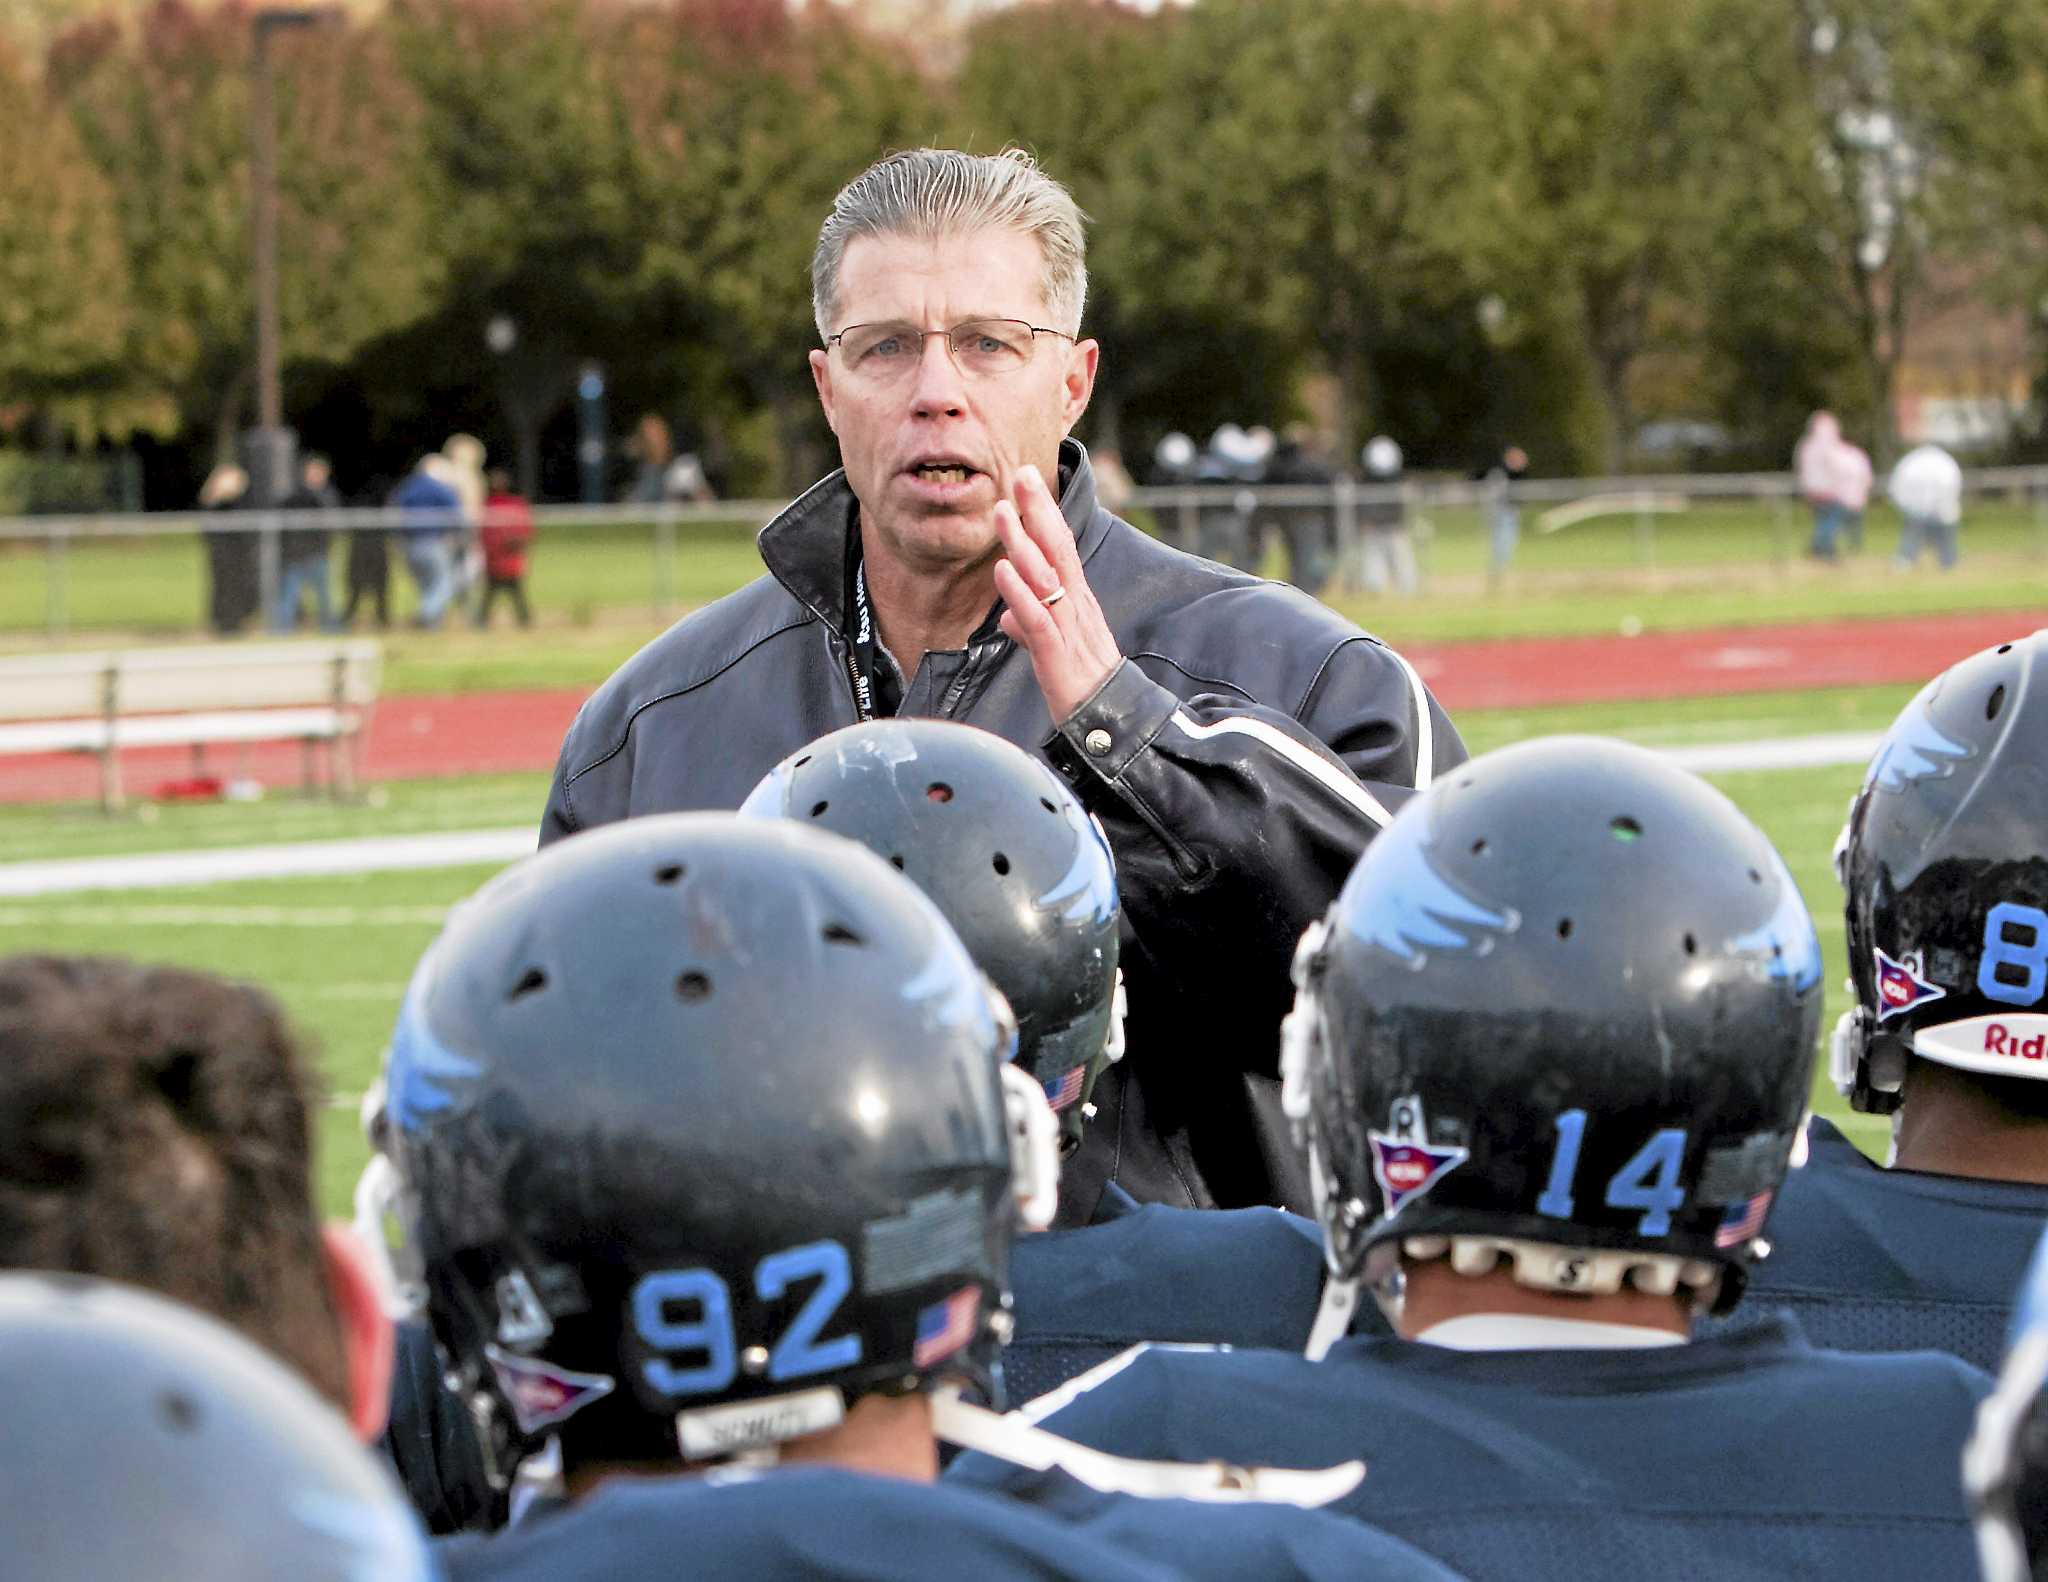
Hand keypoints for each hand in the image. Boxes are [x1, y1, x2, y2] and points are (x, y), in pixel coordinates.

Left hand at [994, 465, 1122, 723]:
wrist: (1110, 724)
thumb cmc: (1083, 684)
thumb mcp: (1052, 650)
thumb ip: (1029, 628)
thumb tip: (1005, 617)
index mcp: (1076, 602)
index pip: (1060, 549)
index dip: (1044, 515)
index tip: (1028, 481)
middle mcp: (1077, 608)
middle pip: (1059, 551)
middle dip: (1039, 511)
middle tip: (1022, 474)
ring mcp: (1070, 630)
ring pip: (1046, 579)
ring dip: (1023, 544)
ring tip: (1002, 512)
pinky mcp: (1059, 658)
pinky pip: (1039, 621)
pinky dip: (1020, 595)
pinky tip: (1003, 572)